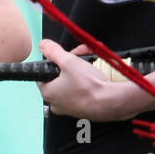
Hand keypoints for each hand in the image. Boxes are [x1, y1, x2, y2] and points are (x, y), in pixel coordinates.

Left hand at [37, 39, 151, 120]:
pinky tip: (94, 75)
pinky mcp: (82, 108)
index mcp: (48, 93)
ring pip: (71, 81)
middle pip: (60, 75)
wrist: (110, 102)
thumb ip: (54, 51)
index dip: (55, 61)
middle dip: (72, 61)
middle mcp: (56, 102)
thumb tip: (44, 45)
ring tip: (90, 62)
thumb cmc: (89, 86)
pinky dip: (86, 80)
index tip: (65, 56)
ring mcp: (69, 107)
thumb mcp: (68, 61)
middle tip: (81, 55)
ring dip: (80, 68)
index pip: (44, 73)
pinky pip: (80, 90)